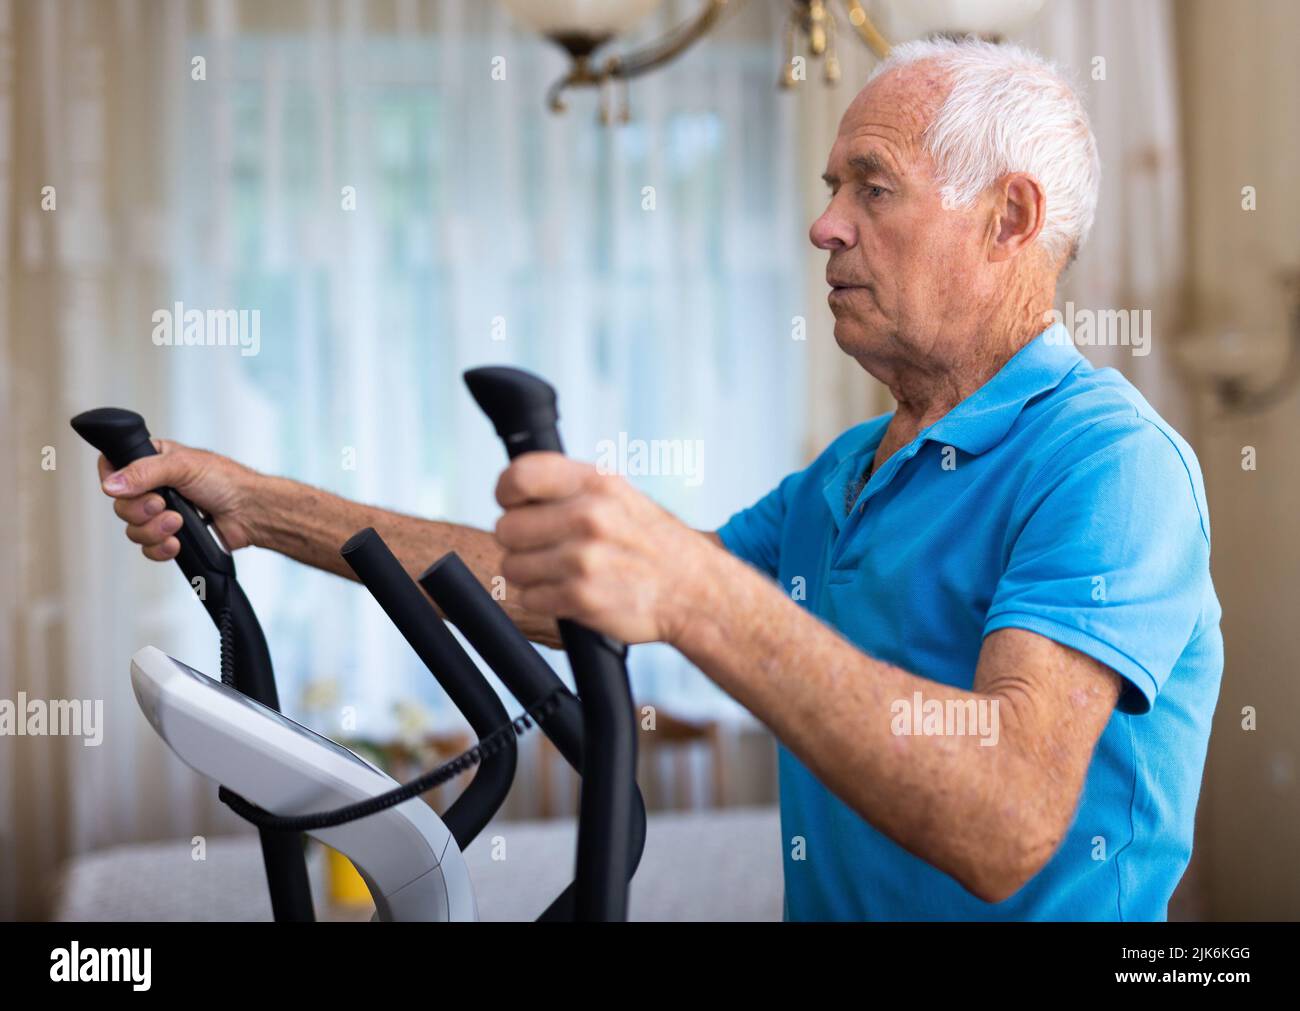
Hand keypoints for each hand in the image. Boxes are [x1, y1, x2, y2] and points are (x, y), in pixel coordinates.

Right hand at [97, 441, 262, 560]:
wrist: (251, 513)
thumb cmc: (227, 481)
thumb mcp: (182, 466)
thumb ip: (143, 472)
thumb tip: (111, 484)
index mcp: (152, 461)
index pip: (111, 467)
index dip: (114, 481)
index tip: (129, 488)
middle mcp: (153, 487)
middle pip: (120, 505)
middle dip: (141, 510)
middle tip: (163, 505)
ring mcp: (161, 513)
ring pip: (132, 530)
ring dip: (154, 530)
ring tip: (178, 522)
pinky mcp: (170, 536)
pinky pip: (148, 549)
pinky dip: (161, 548)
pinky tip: (177, 541)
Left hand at [493, 453, 712, 644]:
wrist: (695, 591)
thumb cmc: (652, 543)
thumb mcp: (619, 495)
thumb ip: (570, 487)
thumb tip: (516, 490)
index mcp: (596, 482)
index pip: (520, 476)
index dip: (507, 493)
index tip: (514, 505)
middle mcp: (589, 516)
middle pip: (507, 527)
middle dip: (520, 541)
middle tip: (546, 547)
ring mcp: (584, 559)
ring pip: (513, 566)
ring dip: (531, 574)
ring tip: (563, 572)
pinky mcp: (581, 598)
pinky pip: (529, 597)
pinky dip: (544, 599)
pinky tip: (571, 592)